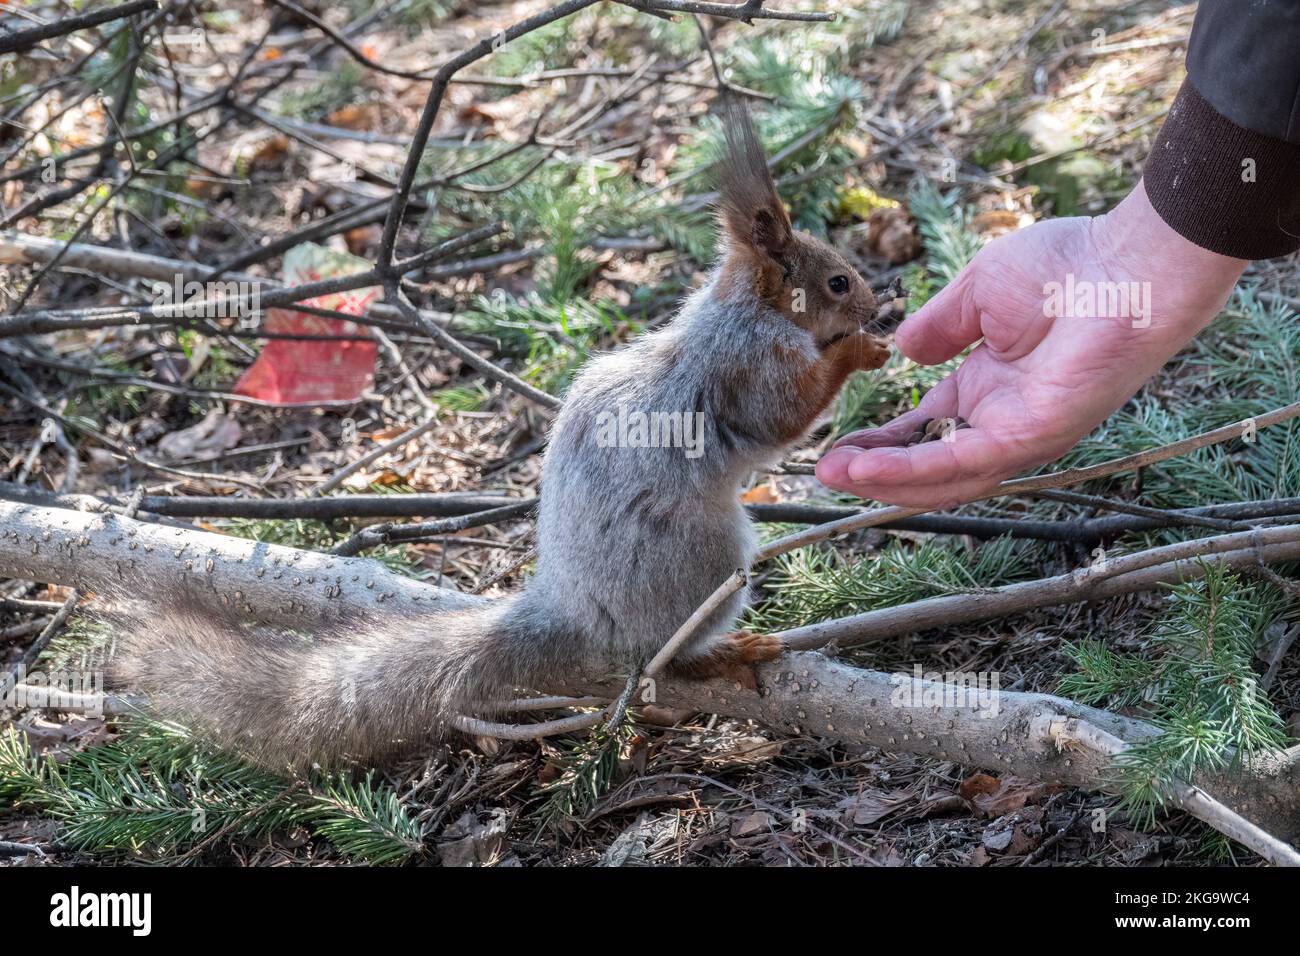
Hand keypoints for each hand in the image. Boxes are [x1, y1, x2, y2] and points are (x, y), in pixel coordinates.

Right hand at [816, 181, 1246, 507]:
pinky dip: (913, 468)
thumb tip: (901, 348)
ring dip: (885, 480)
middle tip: (826, 471)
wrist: (1124, 262)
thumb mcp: (977, 293)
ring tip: (835, 475)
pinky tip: (868, 466)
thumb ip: (938, 325)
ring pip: (944, 476)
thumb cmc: (1067, 267)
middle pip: (928, 464)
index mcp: (991, 388)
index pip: (925, 430)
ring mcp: (1020, 433)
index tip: (837, 444)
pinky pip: (964, 462)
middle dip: (875, 471)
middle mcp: (1003, 419)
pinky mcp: (1034, 436)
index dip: (881, 440)